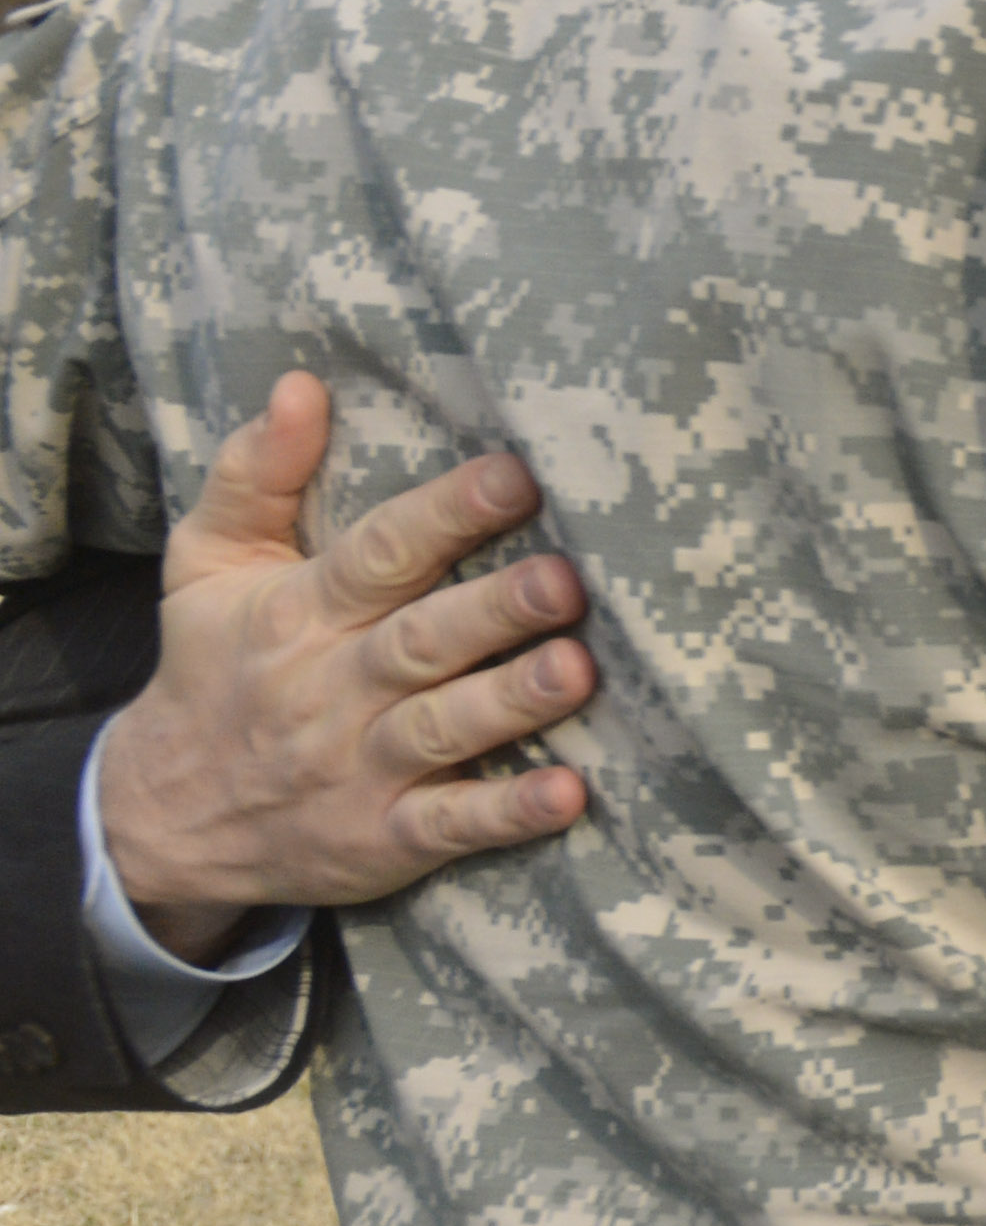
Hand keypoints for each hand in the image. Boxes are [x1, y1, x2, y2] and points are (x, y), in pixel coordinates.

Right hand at [98, 375, 594, 957]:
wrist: (165, 814)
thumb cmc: (217, 665)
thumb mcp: (208, 565)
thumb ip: (253, 474)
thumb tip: (299, 384)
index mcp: (303, 611)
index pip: (380, 554)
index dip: (447, 514)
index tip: (517, 475)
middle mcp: (334, 686)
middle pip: (423, 641)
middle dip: (496, 609)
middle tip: (568, 579)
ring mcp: (360, 767)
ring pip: (443, 729)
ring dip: (512, 702)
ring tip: (580, 670)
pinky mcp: (384, 840)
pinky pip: (449, 827)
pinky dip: (508, 815)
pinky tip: (570, 795)